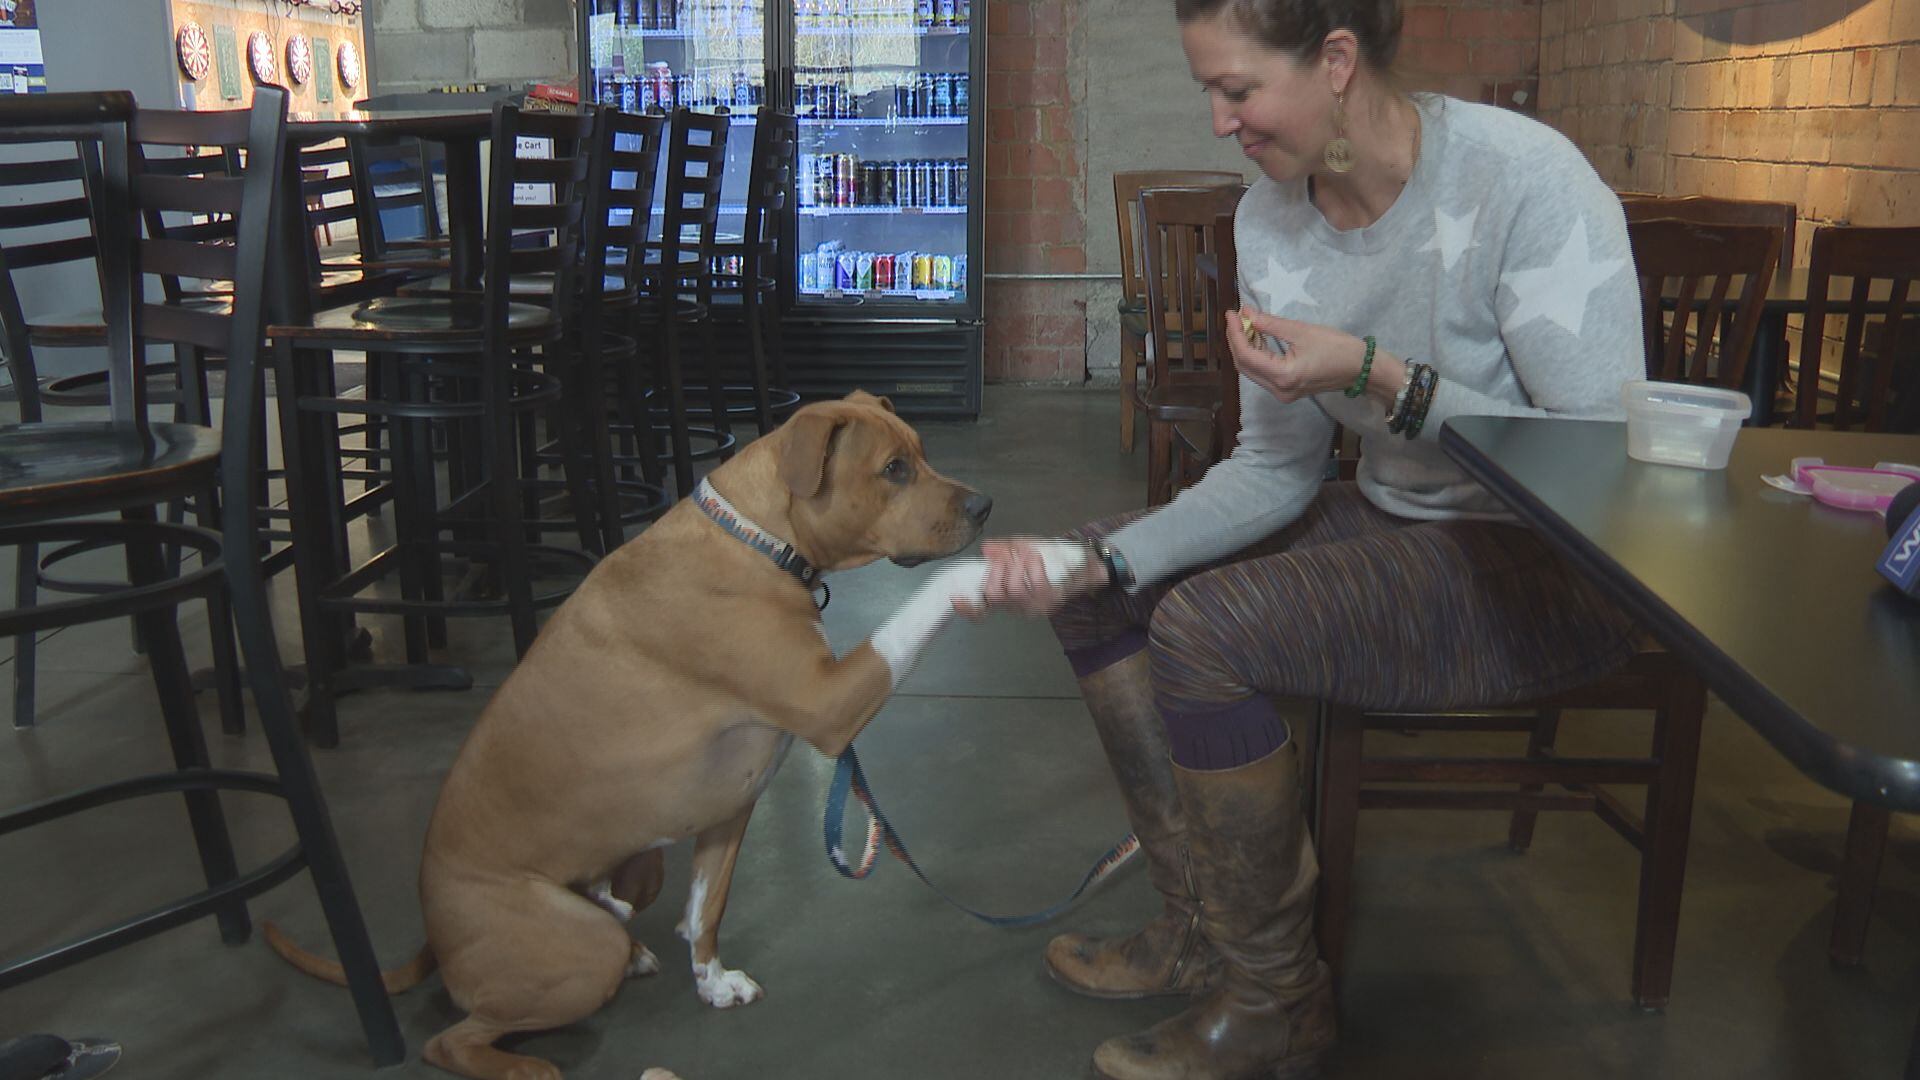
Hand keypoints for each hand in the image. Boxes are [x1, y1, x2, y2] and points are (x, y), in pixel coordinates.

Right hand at [953, 538, 1109, 618]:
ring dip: (1015, 566)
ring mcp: (1034, 606)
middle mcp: (1017, 607)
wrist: (1084, 566)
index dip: (967, 608)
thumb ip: (1004, 551)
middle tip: (1009, 558)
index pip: (981, 610)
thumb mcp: (1024, 551)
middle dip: (997, 570)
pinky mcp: (1050, 600)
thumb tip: (987, 549)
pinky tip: (1035, 557)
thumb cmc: (1051, 560)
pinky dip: (1031, 565)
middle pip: (993, 594)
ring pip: (1012, 589)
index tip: (955, 598)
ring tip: (1025, 555)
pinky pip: (1033, 583)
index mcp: (1007, 598)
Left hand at [1228, 302, 1404, 407]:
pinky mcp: (1287, 390)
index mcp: (1283, 376)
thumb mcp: (1302, 331)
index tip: (1232, 312)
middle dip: (1236, 339)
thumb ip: (1270, 324)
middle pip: (1244, 365)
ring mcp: (1282, 393)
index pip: (1246, 355)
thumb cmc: (1338, 348)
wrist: (1362, 368)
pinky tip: (1257, 337)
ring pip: (1252, 370)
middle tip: (1236, 316)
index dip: (1235, 332)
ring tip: (1246, 323)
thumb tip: (1246, 313)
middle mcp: (1278, 390)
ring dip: (1246, 346)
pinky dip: (1257, 355)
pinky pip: (1263, 372)